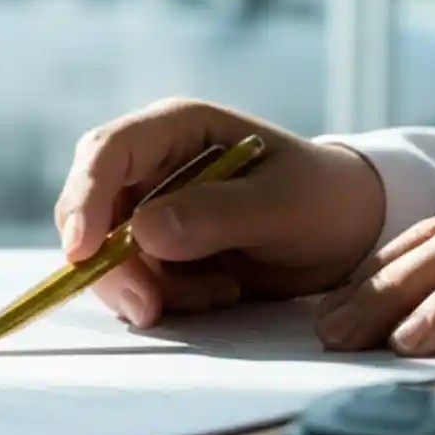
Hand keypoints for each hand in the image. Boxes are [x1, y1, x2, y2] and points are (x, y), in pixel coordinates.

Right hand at [54, 98, 386, 326]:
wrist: (350, 231)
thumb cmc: (323, 199)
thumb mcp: (283, 205)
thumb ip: (217, 214)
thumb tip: (145, 232)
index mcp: (177, 128)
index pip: (108, 152)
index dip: (86, 198)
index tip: (84, 251)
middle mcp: (153, 164)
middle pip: (92, 208)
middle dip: (111, 262)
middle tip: (149, 306)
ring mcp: (152, 208)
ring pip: (108, 254)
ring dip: (150, 287)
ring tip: (219, 292)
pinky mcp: (158, 250)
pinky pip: (135, 281)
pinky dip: (168, 299)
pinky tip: (219, 293)